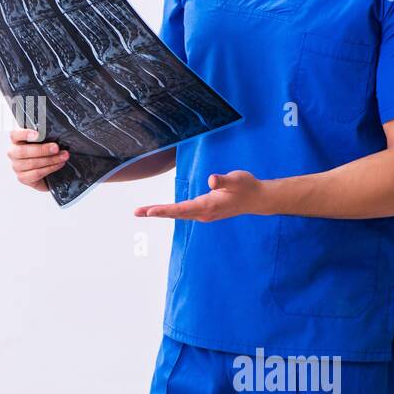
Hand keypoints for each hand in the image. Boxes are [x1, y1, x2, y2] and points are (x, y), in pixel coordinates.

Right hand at [7, 128, 68, 191]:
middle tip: (56, 148)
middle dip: (42, 149)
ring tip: (62, 157)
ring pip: (31, 163)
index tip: (38, 134)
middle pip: (22, 151)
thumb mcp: (43, 141)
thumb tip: (55, 133)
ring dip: (50, 160)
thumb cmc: (43, 153)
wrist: (46, 172)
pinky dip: (49, 169)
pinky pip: (36, 173)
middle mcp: (14, 153)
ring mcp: (17, 166)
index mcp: (17, 140)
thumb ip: (44, 136)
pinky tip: (57, 165)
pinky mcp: (22, 177)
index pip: (14, 135)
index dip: (25, 134)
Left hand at [134, 170, 267, 221]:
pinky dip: (169, 211)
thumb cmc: (247, 187)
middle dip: (155, 212)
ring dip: (159, 212)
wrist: (257, 199)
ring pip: (177, 213)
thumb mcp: (237, 179)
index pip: (182, 209)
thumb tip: (212, 180)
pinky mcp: (204, 211)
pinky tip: (159, 210)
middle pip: (175, 213)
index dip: (165, 210)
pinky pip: (182, 212)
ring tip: (141, 211)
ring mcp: (203, 213)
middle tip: (137, 212)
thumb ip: (224, 180)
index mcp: (209, 205)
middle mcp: (203, 213)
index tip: (150, 212)